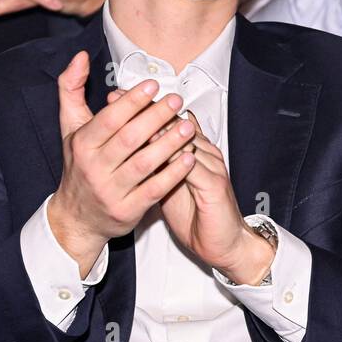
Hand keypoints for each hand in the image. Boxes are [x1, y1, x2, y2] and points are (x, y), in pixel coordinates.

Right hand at [45, 52, 198, 276]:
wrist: (77, 218)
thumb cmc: (79, 165)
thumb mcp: (70, 127)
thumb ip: (71, 90)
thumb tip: (80, 57)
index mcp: (82, 144)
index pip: (109, 119)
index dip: (132, 101)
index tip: (153, 85)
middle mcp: (94, 168)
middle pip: (129, 138)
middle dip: (156, 117)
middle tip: (176, 101)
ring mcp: (111, 191)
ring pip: (145, 163)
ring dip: (169, 143)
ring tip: (188, 126)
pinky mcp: (127, 210)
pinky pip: (155, 189)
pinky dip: (173, 174)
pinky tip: (189, 158)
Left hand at [105, 90, 272, 283]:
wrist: (223, 243)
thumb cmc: (195, 214)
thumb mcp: (168, 183)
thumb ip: (154, 163)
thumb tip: (129, 147)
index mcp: (193, 150)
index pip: (167, 121)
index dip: (143, 109)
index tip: (117, 98)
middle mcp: (204, 153)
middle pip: (176, 123)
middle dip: (147, 110)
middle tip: (122, 99)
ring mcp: (211, 166)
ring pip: (185, 140)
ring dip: (160, 129)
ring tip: (136, 119)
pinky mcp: (214, 185)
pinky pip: (194, 167)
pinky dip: (176, 158)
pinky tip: (161, 152)